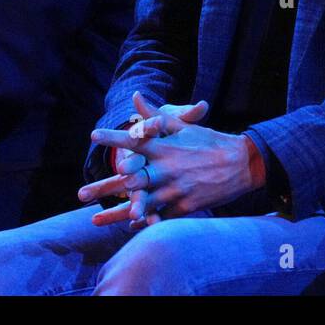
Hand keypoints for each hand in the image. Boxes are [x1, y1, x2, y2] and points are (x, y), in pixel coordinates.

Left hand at [81, 110, 261, 222]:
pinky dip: (144, 222)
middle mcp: (167, 168)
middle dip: (103, 187)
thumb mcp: (184, 126)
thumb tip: (136, 96)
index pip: (135, 140)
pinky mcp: (185, 206)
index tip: (93, 135)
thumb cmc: (211, 142)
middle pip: (129, 179)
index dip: (113, 138)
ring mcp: (175, 189)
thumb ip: (156, 116)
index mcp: (166, 147)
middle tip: (81, 193)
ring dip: (116, 213)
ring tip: (95, 220)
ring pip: (141, 203)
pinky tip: (128, 228)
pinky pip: (159, 217)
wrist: (243, 164)